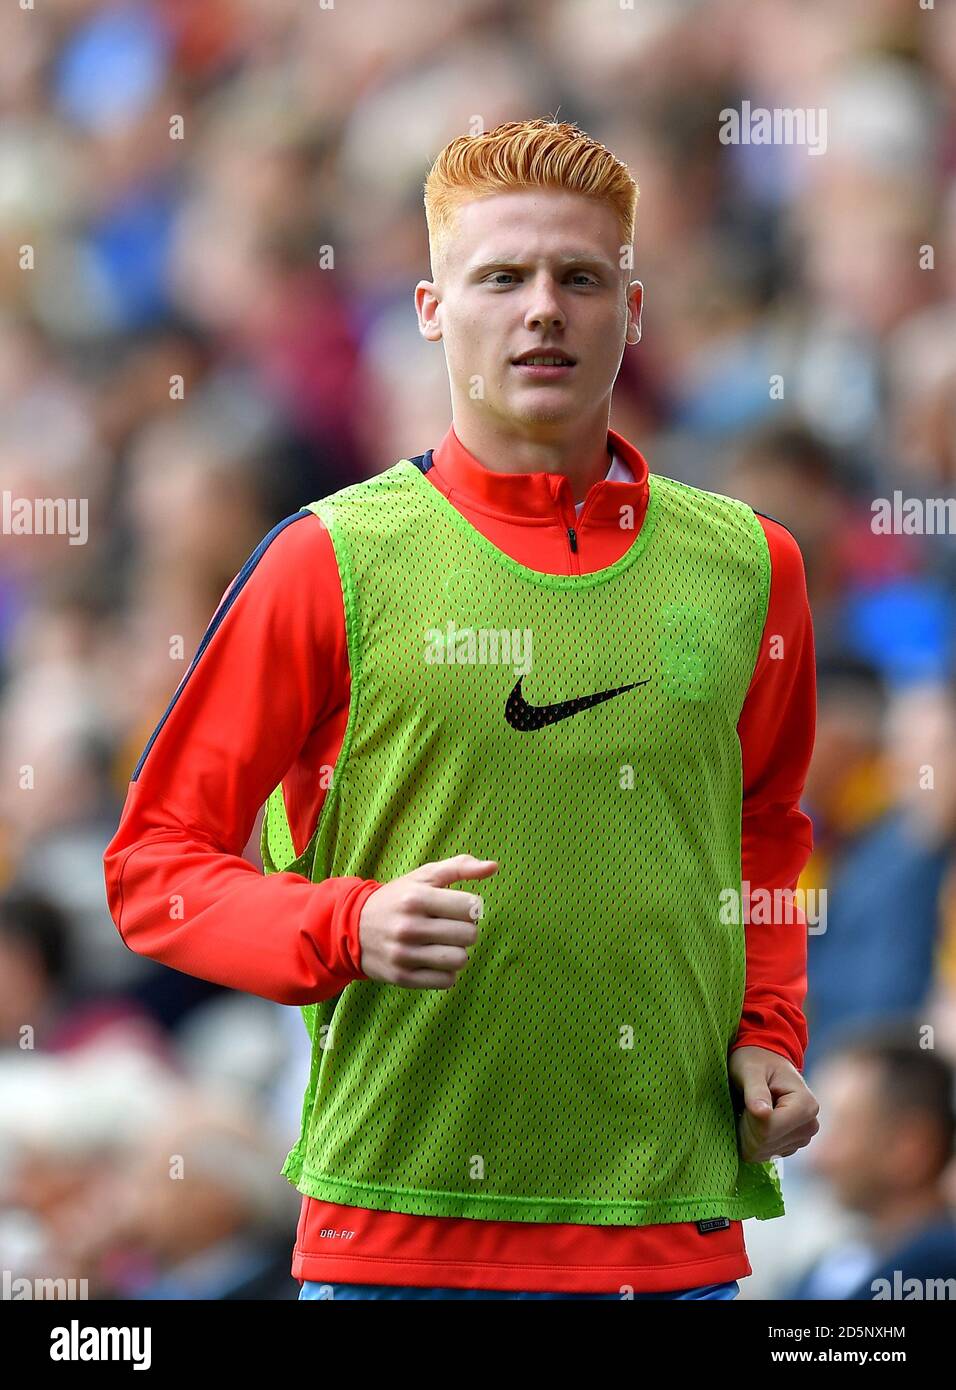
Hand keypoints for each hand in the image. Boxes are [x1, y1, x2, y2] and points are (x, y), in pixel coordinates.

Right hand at [358, 854, 497, 988]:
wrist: (351, 928)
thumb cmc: (397, 899)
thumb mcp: (423, 876)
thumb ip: (460, 867)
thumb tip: (493, 867)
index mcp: (416, 897)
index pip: (471, 907)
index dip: (471, 908)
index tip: (459, 908)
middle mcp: (409, 926)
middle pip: (469, 935)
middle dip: (465, 930)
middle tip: (450, 927)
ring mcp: (404, 954)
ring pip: (460, 960)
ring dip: (458, 952)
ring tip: (444, 944)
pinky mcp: (402, 977)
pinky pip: (447, 981)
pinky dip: (447, 972)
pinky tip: (434, 960)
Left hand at [728, 1045, 819, 1162]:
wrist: (766, 1062)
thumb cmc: (756, 1061)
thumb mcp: (751, 1070)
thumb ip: (756, 1090)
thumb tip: (762, 1113)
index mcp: (805, 1105)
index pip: (769, 1129)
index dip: (748, 1119)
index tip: (745, 1102)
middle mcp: (810, 1126)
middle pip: (765, 1144)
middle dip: (746, 1127)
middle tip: (745, 1105)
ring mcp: (802, 1139)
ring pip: (762, 1153)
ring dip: (747, 1134)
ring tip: (751, 1110)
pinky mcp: (791, 1146)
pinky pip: (763, 1155)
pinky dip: (751, 1141)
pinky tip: (754, 1122)